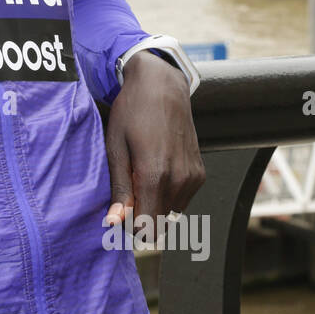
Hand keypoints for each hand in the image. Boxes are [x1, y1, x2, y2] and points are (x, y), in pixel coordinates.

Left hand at [104, 51, 205, 230]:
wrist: (162, 87)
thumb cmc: (132, 113)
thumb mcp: (116, 148)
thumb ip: (119, 188)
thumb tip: (114, 222)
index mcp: (155, 175)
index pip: (146, 226)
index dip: (129, 226)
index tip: (118, 212)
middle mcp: (179, 180)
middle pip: (159, 225)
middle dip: (141, 218)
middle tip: (125, 196)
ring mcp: (193, 177)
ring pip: (171, 214)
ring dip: (154, 205)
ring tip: (139, 179)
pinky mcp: (200, 173)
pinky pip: (182, 199)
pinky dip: (167, 195)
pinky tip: (155, 172)